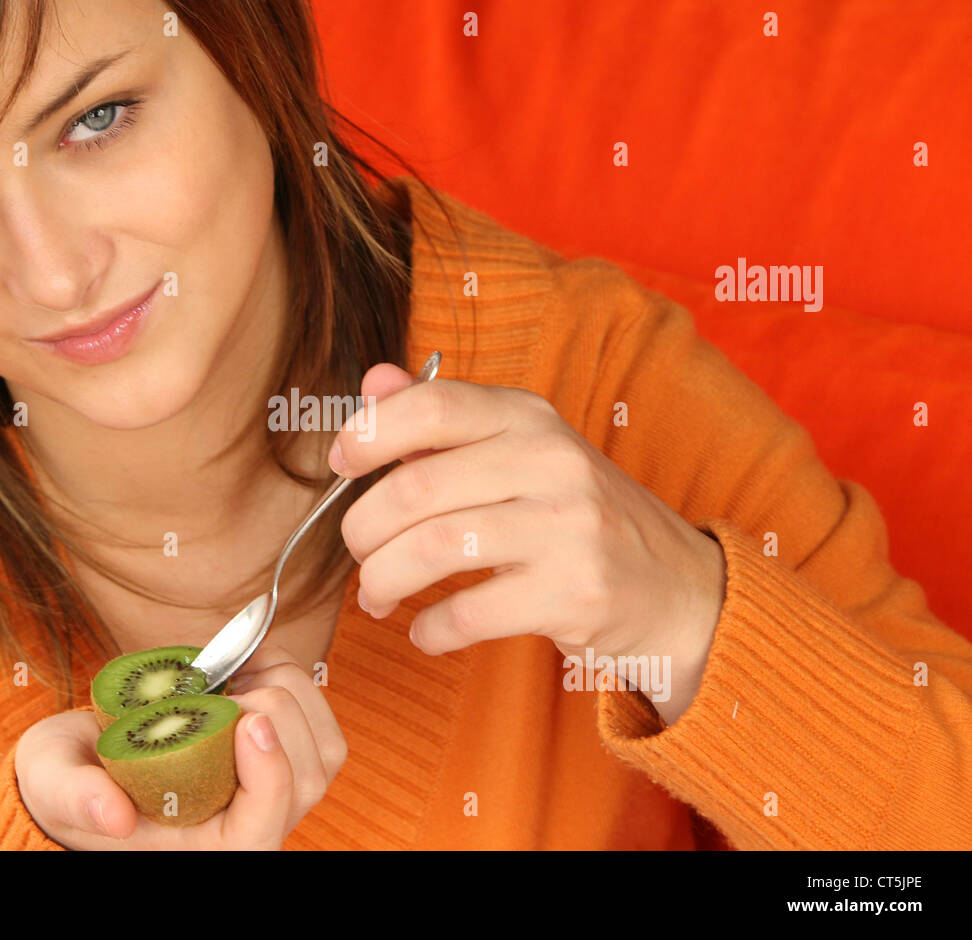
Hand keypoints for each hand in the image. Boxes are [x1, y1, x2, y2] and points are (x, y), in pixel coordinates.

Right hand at [14, 647, 345, 847]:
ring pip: (323, 753)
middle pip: (304, 780)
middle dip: (275, 714)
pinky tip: (250, 666)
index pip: (262, 827)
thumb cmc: (69, 779)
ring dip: (292, 693)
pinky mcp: (280, 764)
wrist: (81, 767)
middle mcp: (247, 831)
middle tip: (222, 683)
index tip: (245, 715)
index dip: (269, 772)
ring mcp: (270, 799)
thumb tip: (114, 815)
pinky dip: (295, 685)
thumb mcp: (53, 783)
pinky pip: (320, 729)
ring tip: (237, 670)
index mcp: (203, 851)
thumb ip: (75, 797)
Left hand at [328, 363, 726, 724]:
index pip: (431, 406)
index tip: (340, 466)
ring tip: (375, 595)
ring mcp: (567, 527)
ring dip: (382, 581)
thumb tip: (372, 382)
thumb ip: (440, 419)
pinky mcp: (575, 592)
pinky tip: (425, 630)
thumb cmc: (572, 512)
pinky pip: (468, 613)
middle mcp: (550, 460)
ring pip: (432, 550)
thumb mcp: (517, 449)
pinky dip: (429, 629)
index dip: (367, 434)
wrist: (672, 583)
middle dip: (362, 530)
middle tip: (357, 552)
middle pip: (415, 489)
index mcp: (527, 416)